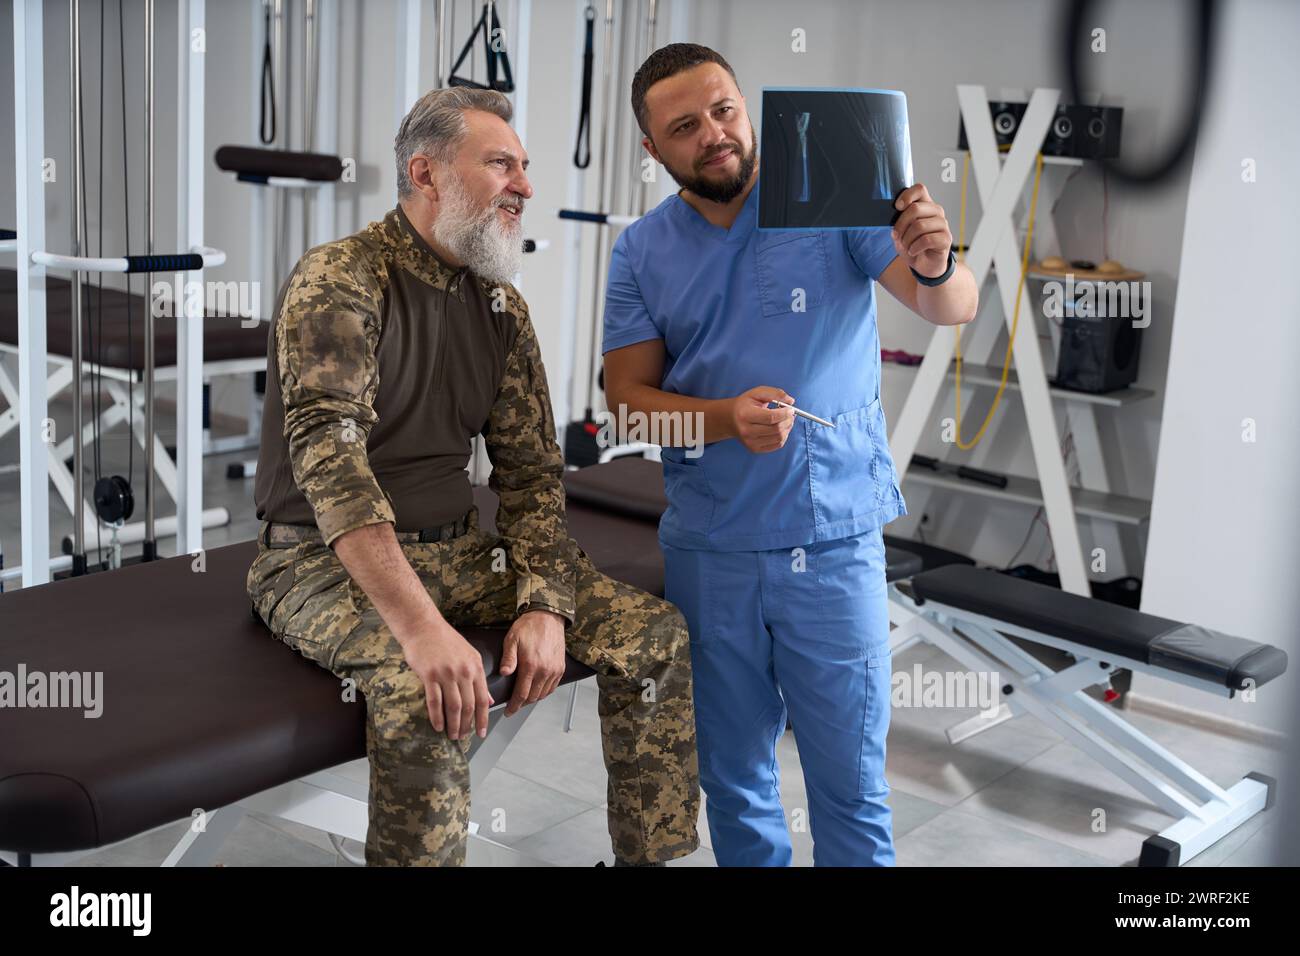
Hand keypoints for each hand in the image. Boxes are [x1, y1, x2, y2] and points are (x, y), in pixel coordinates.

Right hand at [399, 617, 492, 740]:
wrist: (424, 627)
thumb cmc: (446, 641)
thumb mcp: (470, 655)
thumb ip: (479, 678)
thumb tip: (489, 700)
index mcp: (476, 667)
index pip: (483, 698)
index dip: (483, 718)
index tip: (482, 732)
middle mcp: (463, 672)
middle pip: (469, 706)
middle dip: (467, 725)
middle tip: (462, 737)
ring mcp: (446, 674)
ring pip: (453, 706)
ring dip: (453, 724)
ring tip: (451, 735)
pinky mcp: (429, 675)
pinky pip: (435, 701)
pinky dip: (437, 716)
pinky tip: (438, 726)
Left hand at [499, 609, 567, 715]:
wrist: (548, 617)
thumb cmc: (529, 626)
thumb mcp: (512, 640)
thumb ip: (508, 659)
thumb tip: (503, 673)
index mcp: (530, 665)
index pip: (521, 694)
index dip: (514, 706)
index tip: (508, 712)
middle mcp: (544, 670)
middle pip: (533, 697)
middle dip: (522, 704)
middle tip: (514, 705)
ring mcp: (554, 670)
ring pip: (543, 694)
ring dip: (533, 699)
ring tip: (524, 698)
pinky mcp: (560, 668)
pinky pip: (552, 687)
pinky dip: (544, 692)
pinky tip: (537, 690)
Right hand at [730, 386, 795, 453]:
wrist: (731, 419)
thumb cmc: (745, 404)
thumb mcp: (757, 393)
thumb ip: (775, 393)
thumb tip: (791, 401)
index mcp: (745, 414)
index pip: (770, 417)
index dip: (784, 414)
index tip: (790, 409)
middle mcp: (746, 431)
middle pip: (776, 429)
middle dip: (788, 421)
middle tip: (791, 414)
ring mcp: (750, 442)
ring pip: (779, 438)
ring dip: (787, 428)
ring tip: (786, 420)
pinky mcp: (755, 449)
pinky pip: (777, 445)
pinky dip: (784, 436)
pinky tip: (781, 429)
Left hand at [893, 183, 952, 278]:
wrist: (924, 265)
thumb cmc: (913, 245)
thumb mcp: (901, 231)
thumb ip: (898, 219)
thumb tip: (893, 212)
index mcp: (925, 205)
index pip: (919, 189)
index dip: (907, 196)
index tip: (897, 207)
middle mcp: (936, 212)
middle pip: (915, 208)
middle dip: (901, 224)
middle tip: (896, 236)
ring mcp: (943, 225)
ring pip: (919, 226)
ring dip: (907, 239)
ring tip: (906, 246)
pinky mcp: (946, 239)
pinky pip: (927, 239)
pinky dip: (915, 247)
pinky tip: (913, 251)